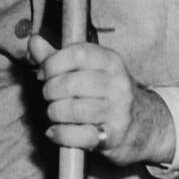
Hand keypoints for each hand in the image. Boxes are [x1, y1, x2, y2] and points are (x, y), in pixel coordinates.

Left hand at [29, 34, 175, 166]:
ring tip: (55, 114)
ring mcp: (118, 111)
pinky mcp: (114, 136)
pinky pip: (80, 135)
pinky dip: (61, 134)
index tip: (44, 74)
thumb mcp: (89, 70)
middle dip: (49, 92)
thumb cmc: (107, 94)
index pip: (76, 54)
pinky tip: (55, 131)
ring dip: (54, 113)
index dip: (52, 63)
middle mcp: (118, 84)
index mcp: (111, 61)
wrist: (145, 124)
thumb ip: (58, 57)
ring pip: (72, 109)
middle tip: (50, 97)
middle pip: (70, 83)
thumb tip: (34, 42)